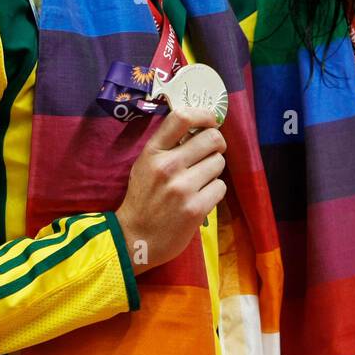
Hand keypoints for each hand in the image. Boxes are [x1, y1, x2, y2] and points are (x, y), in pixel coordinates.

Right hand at [115, 107, 226, 275]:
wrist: (134, 239)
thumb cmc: (143, 199)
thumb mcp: (145, 165)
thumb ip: (169, 146)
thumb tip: (202, 126)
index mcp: (153, 152)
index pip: (182, 117)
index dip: (204, 114)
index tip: (211, 120)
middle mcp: (167, 166)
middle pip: (213, 138)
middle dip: (216, 146)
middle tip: (209, 155)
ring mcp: (182, 188)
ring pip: (219, 162)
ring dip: (214, 171)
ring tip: (199, 182)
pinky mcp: (196, 208)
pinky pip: (221, 187)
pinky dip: (214, 192)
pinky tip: (200, 199)